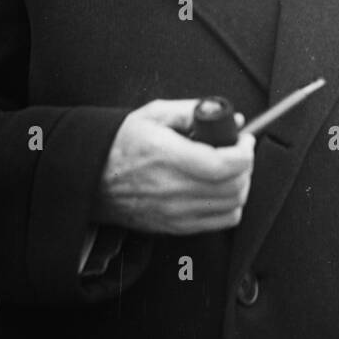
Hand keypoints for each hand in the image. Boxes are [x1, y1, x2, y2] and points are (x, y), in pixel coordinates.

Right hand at [95, 100, 254, 234]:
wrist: (93, 179)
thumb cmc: (122, 145)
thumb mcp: (154, 115)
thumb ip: (193, 111)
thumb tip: (230, 118)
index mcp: (167, 156)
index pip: (223, 164)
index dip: (244, 152)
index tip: (244, 140)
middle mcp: (172, 189)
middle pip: (234, 187)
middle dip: (246, 167)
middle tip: (240, 152)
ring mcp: (175, 212)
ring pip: (232, 206)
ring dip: (241, 186)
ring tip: (232, 170)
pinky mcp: (176, 227)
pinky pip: (221, 222)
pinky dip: (230, 205)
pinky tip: (221, 189)